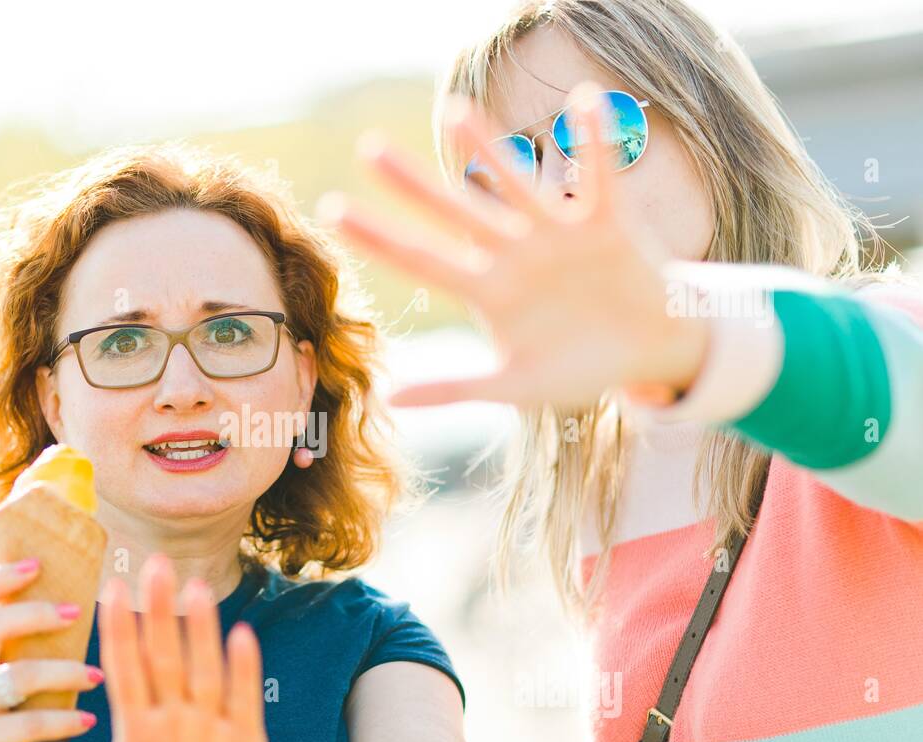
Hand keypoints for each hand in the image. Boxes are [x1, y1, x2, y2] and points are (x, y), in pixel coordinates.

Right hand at [0, 558, 101, 741]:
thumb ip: (16, 648)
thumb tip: (70, 600)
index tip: (38, 563)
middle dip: (34, 614)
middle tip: (77, 612)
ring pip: (15, 677)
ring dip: (64, 672)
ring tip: (98, 676)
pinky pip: (26, 725)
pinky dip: (63, 720)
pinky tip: (88, 720)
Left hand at [61, 554, 268, 741]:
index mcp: (138, 729)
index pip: (125, 670)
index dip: (118, 631)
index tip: (110, 588)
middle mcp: (173, 717)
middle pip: (163, 657)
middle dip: (159, 612)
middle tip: (155, 563)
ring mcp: (210, 724)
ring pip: (203, 669)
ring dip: (201, 629)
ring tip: (196, 587)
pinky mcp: (246, 739)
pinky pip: (243, 698)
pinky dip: (243, 669)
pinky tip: (241, 635)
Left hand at [318, 81, 707, 408]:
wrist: (649, 351)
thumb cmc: (580, 368)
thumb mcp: (516, 386)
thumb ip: (454, 389)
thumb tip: (390, 400)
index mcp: (488, 291)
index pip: (421, 259)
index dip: (380, 238)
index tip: (333, 213)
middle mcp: (514, 254)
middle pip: (454, 213)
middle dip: (414, 185)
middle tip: (369, 149)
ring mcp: (556, 235)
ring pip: (516, 185)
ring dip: (488, 150)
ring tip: (456, 113)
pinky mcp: (605, 225)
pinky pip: (598, 177)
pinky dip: (594, 144)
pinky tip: (586, 100)